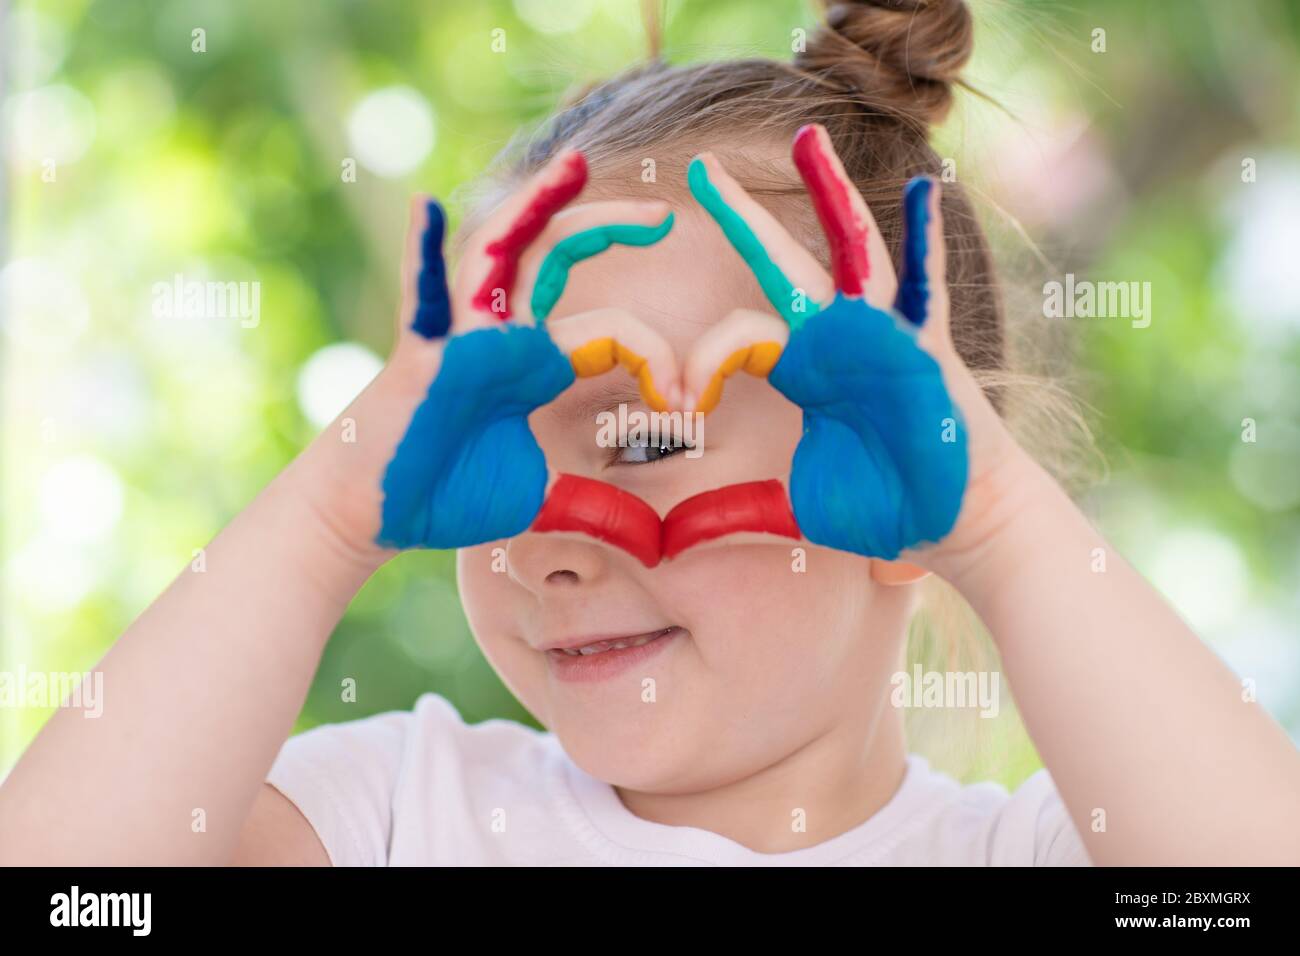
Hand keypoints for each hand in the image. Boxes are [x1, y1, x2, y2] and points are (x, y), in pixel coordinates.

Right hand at [290, 149, 674, 564]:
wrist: (378, 514)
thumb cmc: (450, 494)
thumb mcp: (543, 497)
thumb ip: (597, 505)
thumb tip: (654, 540)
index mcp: (536, 361)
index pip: (611, 332)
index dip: (656, 361)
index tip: (686, 406)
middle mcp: (502, 335)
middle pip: (556, 258)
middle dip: (607, 226)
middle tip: (665, 214)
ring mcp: (459, 337)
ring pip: (498, 253)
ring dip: (532, 206)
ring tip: (572, 165)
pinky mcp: (421, 357)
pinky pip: (420, 297)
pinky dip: (420, 253)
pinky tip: (425, 207)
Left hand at [681, 124, 1023, 569]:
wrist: (958, 526)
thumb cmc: (883, 508)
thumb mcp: (794, 507)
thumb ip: (735, 510)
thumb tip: (671, 540)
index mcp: (803, 367)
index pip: (737, 337)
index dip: (701, 364)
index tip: (681, 409)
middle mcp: (838, 339)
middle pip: (783, 264)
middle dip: (741, 216)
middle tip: (697, 170)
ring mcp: (885, 336)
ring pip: (852, 252)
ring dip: (829, 196)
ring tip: (804, 139)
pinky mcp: (928, 349)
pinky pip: (929, 287)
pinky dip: (929, 240)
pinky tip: (923, 189)